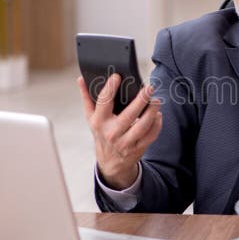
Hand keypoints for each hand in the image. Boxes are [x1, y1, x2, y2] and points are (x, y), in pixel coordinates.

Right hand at [77, 74, 162, 189]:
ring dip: (152, 112)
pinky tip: (157, 115)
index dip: (110, 88)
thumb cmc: (101, 134)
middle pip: (129, 114)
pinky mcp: (138, 148)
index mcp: (99, 122)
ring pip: (143, 126)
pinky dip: (156, 124)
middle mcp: (112, 132)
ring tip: (156, 100)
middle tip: (149, 88)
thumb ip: (87, 98)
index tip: (117, 76)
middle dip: (141, 100)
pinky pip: (151, 135)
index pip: (103, 102)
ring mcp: (126, 142)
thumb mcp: (91, 118)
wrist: (110, 163)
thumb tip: (81, 79)